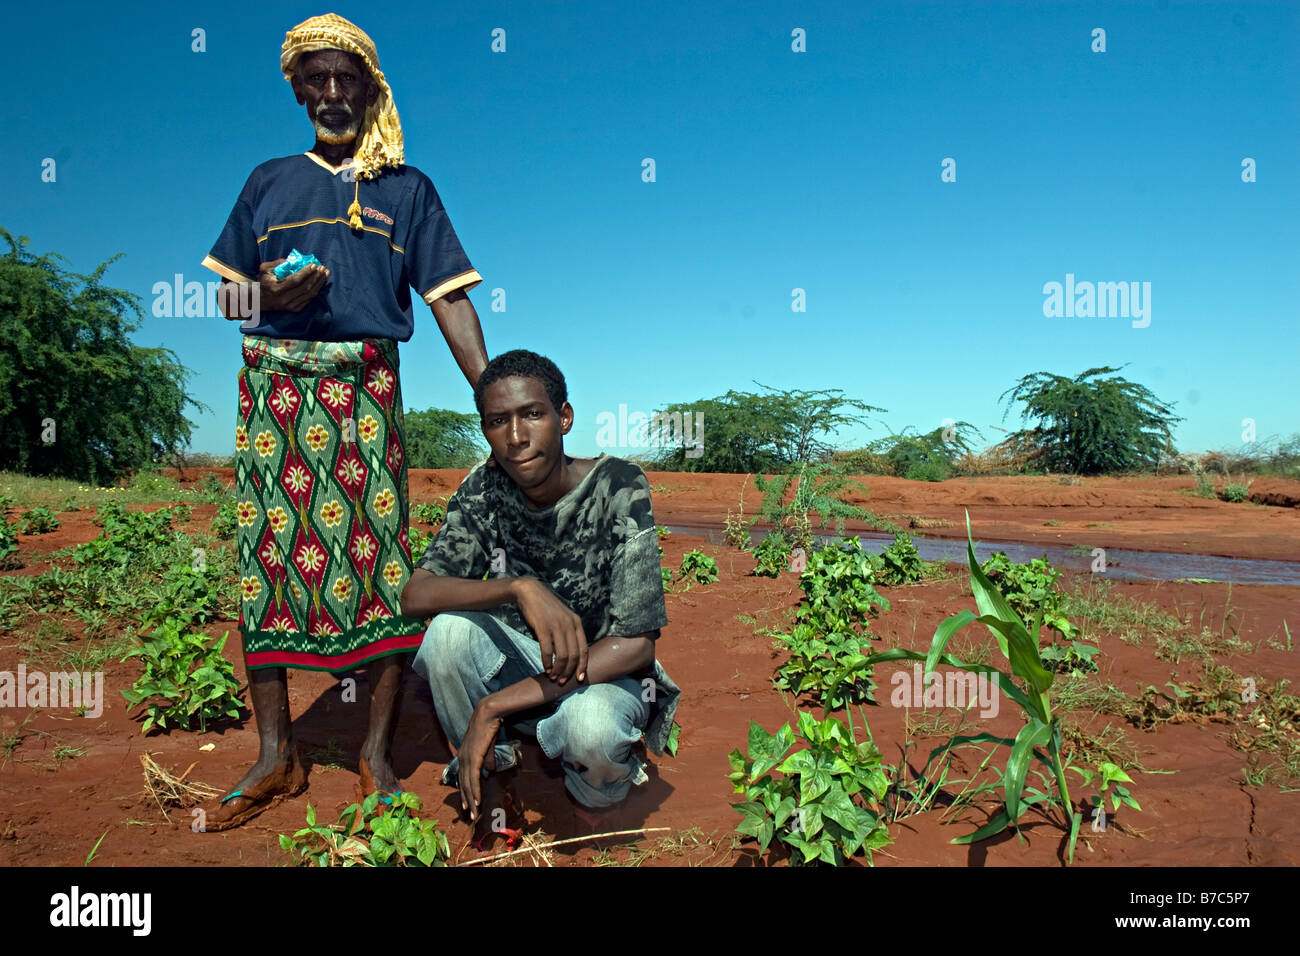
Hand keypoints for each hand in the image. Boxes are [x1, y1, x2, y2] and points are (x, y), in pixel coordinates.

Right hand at [257, 258, 328, 312]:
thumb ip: (277, 263)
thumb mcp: (265, 270)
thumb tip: (292, 260)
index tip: (314, 265)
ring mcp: (290, 306)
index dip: (305, 272)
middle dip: (316, 276)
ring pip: (309, 294)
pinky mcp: (295, 309)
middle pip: (305, 287)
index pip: (294, 280)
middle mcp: (284, 299)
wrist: (260, 300)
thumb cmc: (264, 281)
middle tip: (322, 267)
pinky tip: (320, 281)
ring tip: (325, 273)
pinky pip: (309, 299)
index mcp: (276, 289)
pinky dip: (316, 289)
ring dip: (319, 283)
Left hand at [458, 702, 502, 821]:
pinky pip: (473, 780)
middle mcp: (462, 759)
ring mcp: (466, 759)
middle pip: (463, 784)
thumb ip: (487, 760)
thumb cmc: (488, 728)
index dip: (465, 791)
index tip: (467, 803)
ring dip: (471, 800)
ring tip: (474, 812)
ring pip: (467, 785)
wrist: (487, 715)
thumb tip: (490, 772)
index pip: (463, 777)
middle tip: (469, 814)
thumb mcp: (487, 747)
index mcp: (463, 756)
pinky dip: (475, 792)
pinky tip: (477, 801)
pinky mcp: (473, 759)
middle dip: (466, 800)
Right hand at [513, 578, 587, 684]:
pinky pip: (547, 651)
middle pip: (574, 655)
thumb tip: (570, 657)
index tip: (579, 679)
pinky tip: (545, 669)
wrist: (530, 592)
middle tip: (562, 681)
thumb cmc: (546, 609)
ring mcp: (557, 625)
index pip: (584, 649)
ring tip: (553, 677)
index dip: (582, 666)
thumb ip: (568, 634)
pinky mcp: (543, 627)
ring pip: (562, 656)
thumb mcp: (563, 618)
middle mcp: (570, 624)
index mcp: (577, 623)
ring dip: (558, 670)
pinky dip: (547, 663)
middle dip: (569, 672)